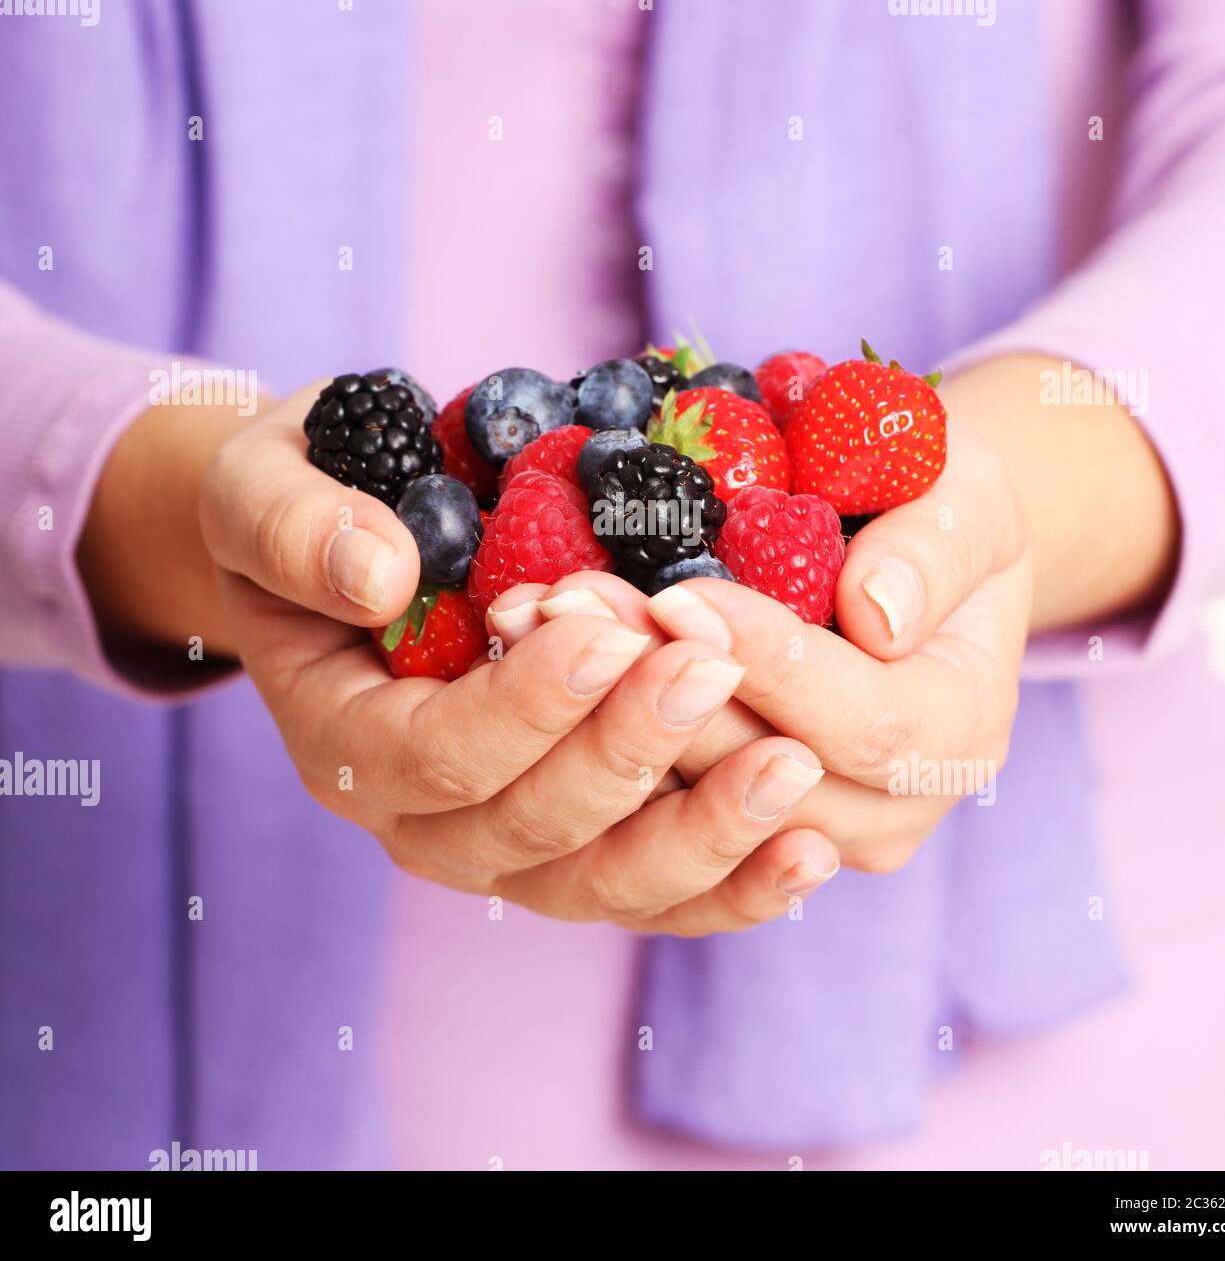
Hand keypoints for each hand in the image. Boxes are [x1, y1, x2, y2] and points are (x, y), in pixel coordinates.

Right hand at [200, 387, 837, 933]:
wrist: (342, 553)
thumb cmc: (303, 509)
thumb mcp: (262, 490)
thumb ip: (296, 529)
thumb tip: (375, 574)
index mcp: (344, 742)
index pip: (435, 756)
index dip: (523, 707)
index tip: (607, 633)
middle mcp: (422, 820)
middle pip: (530, 831)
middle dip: (624, 755)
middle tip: (710, 669)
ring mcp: (503, 844)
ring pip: (603, 883)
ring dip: (701, 836)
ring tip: (793, 768)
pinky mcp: (575, 842)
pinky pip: (652, 889)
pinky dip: (730, 882)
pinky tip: (807, 850)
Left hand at [494, 420, 1030, 873]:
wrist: (908, 557)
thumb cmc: (940, 509)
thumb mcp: (967, 496)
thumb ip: (935, 548)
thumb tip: (877, 615)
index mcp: (958, 733)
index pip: (860, 722)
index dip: (766, 663)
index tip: (678, 595)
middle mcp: (886, 809)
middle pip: (758, 772)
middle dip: (658, 685)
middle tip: (572, 604)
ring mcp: (805, 831)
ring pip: (687, 797)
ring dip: (601, 711)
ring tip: (535, 620)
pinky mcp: (730, 823)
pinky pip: (650, 806)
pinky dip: (585, 734)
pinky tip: (526, 660)